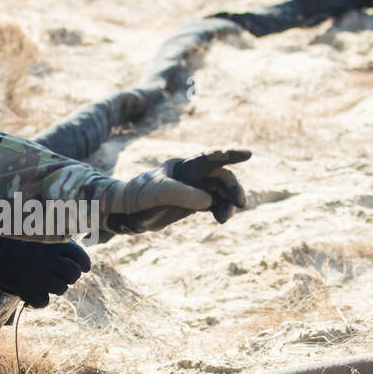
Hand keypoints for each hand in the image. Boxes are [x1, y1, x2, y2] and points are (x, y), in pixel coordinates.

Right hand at [0, 238, 91, 307]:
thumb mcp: (34, 230)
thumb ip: (51, 235)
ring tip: (46, 284)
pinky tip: (33, 294)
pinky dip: (40, 300)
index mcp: (52, 244)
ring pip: (61, 289)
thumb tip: (69, 237)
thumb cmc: (9, 237)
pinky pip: (43, 302)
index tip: (85, 268)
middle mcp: (49, 260)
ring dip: (56, 288)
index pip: (80, 256)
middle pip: (73, 275)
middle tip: (63, 277)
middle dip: (71, 277)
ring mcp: (39, 276)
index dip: (85, 264)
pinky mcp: (26, 289)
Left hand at [103, 149, 250, 234]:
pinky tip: (222, 219)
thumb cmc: (138, 197)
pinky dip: (221, 210)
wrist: (125, 213)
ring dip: (228, 203)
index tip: (247, 154)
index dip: (229, 154)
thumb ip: (182, 194)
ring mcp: (192, 189)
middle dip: (232, 188)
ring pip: (219, 192)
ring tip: (225, 218)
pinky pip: (213, 204)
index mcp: (183, 166)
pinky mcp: (191, 203)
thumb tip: (208, 201)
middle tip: (239, 203)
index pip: (210, 158)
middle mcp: (190, 175)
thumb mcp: (157, 193)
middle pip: (220, 177)